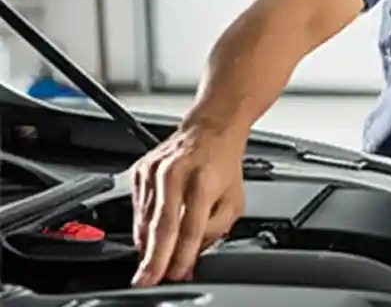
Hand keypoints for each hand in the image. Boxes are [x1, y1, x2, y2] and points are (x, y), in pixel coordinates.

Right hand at [129, 124, 246, 286]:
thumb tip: (193, 253)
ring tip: (149, 267)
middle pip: (162, 225)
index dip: (183, 254)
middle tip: (149, 279)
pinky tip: (146, 242)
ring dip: (147, 247)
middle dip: (155, 257)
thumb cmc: (223, 164)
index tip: (178, 272)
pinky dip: (141, 229)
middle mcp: (175, 173)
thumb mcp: (234, 199)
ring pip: (145, 220)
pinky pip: (136, 209)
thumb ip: (216, 228)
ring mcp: (153, 171)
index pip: (190, 226)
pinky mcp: (139, 172)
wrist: (210, 130)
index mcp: (203, 179)